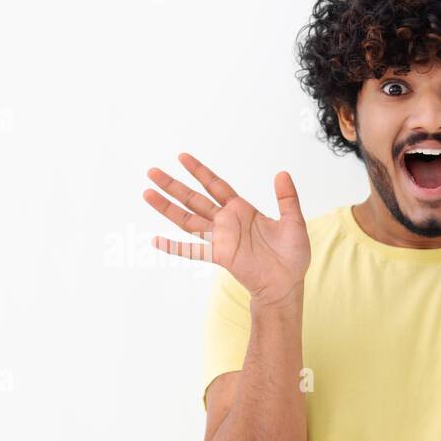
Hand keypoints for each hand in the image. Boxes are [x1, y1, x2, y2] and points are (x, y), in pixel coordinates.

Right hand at [143, 152, 310, 306]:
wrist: (287, 283)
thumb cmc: (292, 255)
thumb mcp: (293, 221)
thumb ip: (286, 198)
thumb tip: (282, 173)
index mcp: (241, 210)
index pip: (215, 185)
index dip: (199, 171)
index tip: (182, 157)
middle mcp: (226, 222)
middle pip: (193, 199)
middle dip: (173, 185)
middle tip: (152, 171)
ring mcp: (220, 239)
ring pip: (188, 219)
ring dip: (167, 208)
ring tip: (147, 194)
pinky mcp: (220, 256)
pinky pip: (193, 251)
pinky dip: (174, 247)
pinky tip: (156, 241)